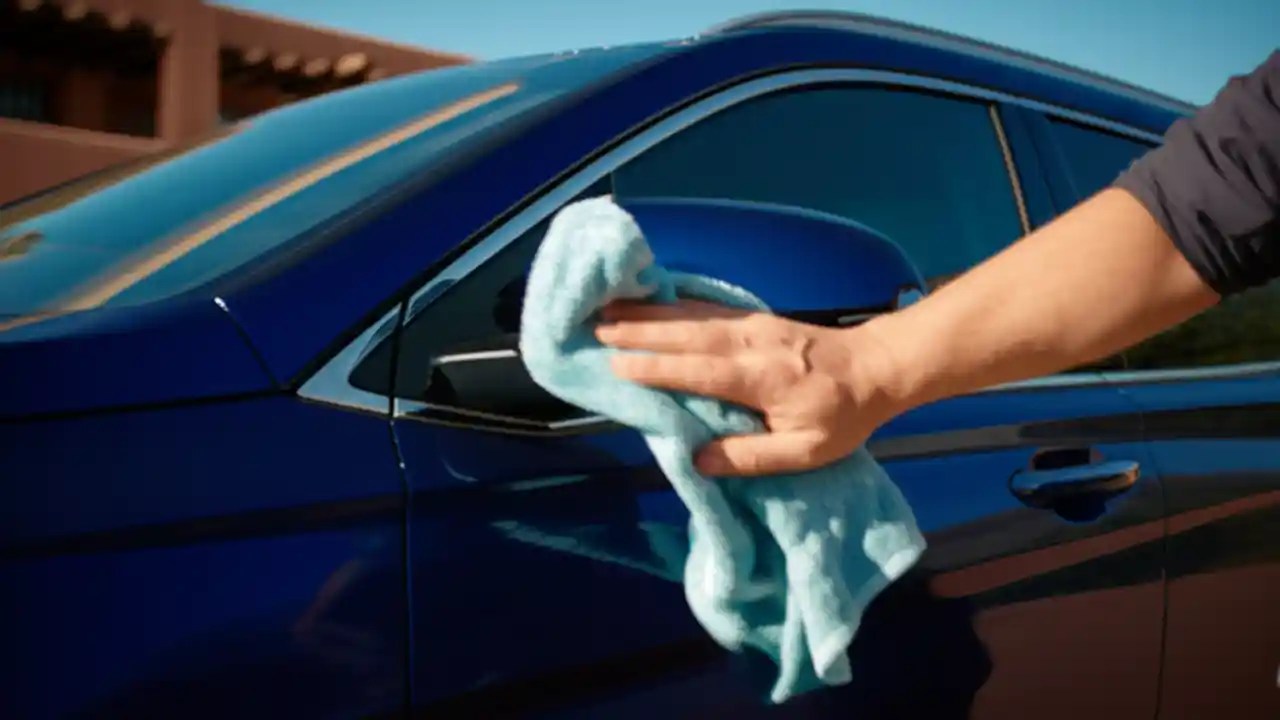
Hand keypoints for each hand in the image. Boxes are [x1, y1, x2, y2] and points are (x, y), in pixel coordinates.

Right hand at [595, 300, 899, 476]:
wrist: (877, 367)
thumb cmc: (843, 416)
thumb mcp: (806, 451)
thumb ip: (751, 457)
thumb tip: (698, 461)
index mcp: (762, 378)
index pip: (699, 371)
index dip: (658, 368)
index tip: (618, 365)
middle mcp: (752, 344)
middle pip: (687, 334)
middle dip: (640, 331)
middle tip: (597, 329)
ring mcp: (753, 324)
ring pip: (692, 316)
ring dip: (649, 314)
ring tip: (610, 312)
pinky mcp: (755, 317)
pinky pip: (706, 309)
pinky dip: (673, 304)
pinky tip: (650, 302)